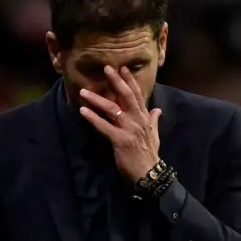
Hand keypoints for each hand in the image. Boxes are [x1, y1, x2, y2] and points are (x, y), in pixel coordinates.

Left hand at [79, 65, 161, 182]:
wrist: (149, 173)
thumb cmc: (149, 154)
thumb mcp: (154, 134)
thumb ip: (154, 120)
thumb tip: (157, 109)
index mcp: (144, 117)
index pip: (137, 95)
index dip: (129, 80)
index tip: (122, 68)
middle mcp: (137, 120)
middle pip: (126, 96)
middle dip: (116, 81)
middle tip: (106, 68)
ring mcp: (129, 129)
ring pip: (112, 109)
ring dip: (96, 99)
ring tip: (83, 92)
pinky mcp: (120, 140)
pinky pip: (104, 126)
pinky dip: (92, 118)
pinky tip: (83, 111)